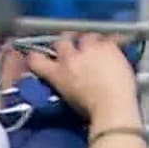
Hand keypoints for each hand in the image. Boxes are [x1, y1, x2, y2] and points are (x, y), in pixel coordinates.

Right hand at [22, 33, 140, 127]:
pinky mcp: (108, 46)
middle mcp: (70, 58)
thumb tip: (63, 78)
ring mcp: (89, 50)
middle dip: (66, 44)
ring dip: (87, 41)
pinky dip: (106, 44)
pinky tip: (110, 52)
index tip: (40, 57)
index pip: (35, 59)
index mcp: (57, 74)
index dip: (36, 56)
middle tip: (74, 51)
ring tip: (95, 50)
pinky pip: (105, 38)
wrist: (113, 107)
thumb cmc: (91, 112)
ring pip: (83, 35)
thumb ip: (62, 83)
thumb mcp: (67, 98)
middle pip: (61, 41)